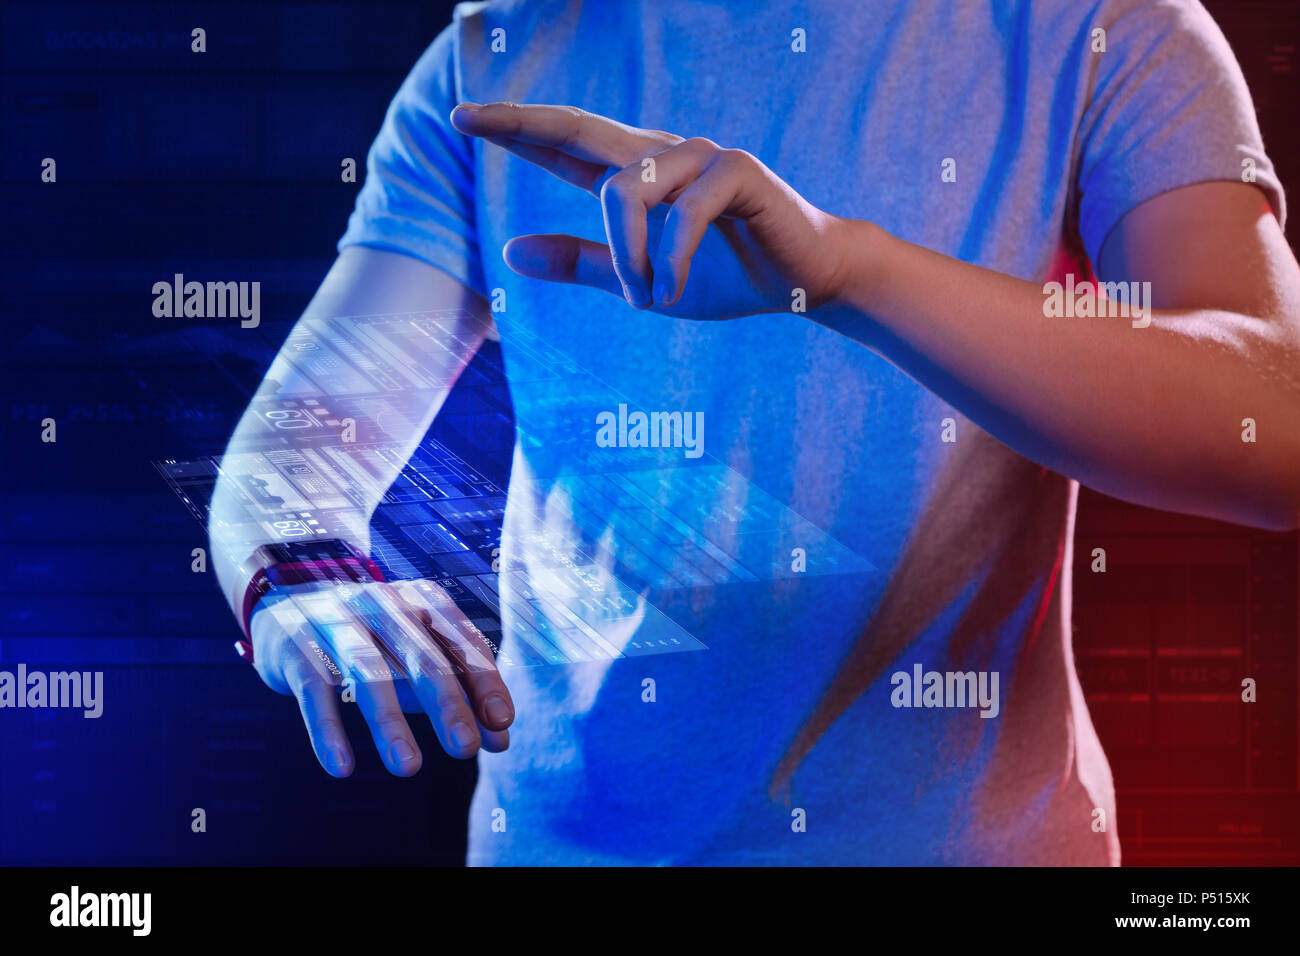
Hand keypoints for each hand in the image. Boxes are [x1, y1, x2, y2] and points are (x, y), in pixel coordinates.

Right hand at [249, 578, 513, 776]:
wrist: (288, 604)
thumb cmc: (372, 639)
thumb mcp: (416, 659)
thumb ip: (460, 695)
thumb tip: (501, 742)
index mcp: (421, 600)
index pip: (462, 640)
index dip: (485, 679)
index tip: (502, 721)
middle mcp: (382, 603)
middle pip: (422, 656)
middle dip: (447, 704)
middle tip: (466, 748)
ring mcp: (337, 621)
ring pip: (369, 671)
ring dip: (390, 722)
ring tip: (408, 767)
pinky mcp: (296, 646)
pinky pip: (314, 690)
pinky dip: (328, 730)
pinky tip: (342, 767)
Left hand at [450, 101, 855, 320]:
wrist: (806, 279)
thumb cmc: (727, 275)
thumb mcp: (642, 278)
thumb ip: (583, 263)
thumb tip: (509, 250)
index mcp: (639, 176)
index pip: (566, 146)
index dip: (516, 130)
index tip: (462, 117)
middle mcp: (663, 155)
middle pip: (580, 130)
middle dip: (520, 122)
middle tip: (461, 117)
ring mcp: (700, 156)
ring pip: (623, 192)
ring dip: (626, 259)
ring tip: (648, 298)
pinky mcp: (737, 170)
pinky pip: (679, 214)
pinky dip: (669, 261)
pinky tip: (674, 292)